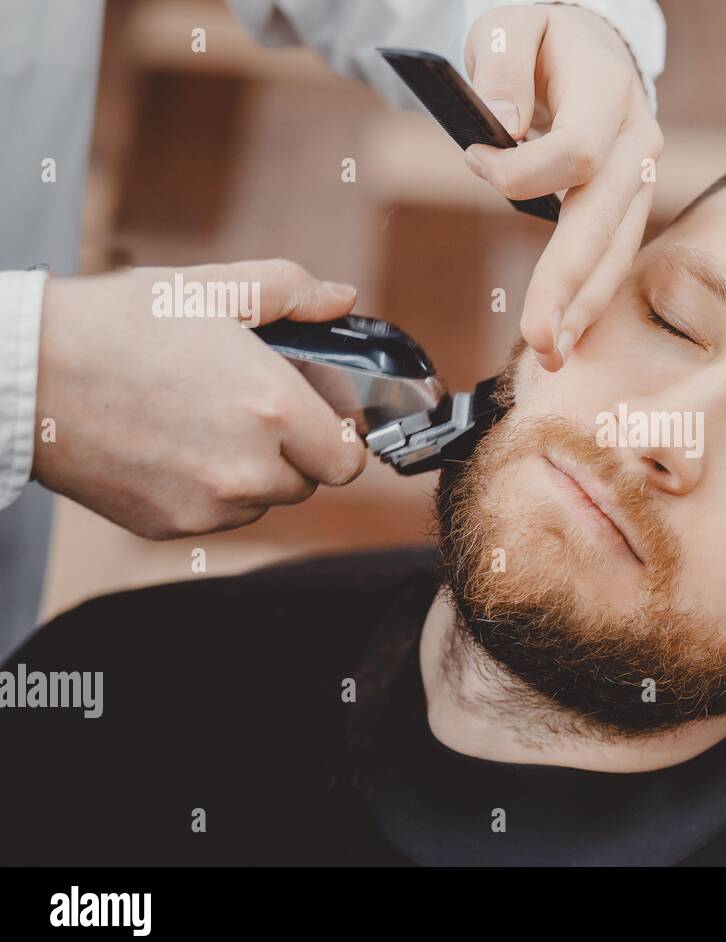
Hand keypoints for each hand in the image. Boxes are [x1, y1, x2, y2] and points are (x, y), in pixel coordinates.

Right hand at [32, 260, 367, 538]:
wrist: (22, 374)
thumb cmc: (113, 325)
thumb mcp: (207, 288)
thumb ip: (290, 291)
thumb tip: (342, 298)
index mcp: (272, 408)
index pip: (349, 458)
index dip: (340, 434)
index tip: (319, 414)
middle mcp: (247, 469)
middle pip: (309, 481)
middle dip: (295, 447)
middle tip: (253, 404)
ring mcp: (207, 506)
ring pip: (263, 501)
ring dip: (253, 470)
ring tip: (206, 418)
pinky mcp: (169, 525)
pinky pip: (216, 516)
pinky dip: (209, 488)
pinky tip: (173, 443)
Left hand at [463, 3, 661, 371]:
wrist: (591, 48)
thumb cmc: (542, 40)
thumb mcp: (511, 25)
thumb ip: (503, 64)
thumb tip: (502, 125)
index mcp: (608, 91)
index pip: (576, 151)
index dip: (521, 169)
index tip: (472, 158)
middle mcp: (637, 140)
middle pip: (603, 221)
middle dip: (568, 282)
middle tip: (537, 338)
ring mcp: (641, 178)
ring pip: (616, 251)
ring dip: (583, 307)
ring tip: (550, 355)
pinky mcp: (630, 207)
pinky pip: (613, 259)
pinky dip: (589, 300)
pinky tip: (567, 337)